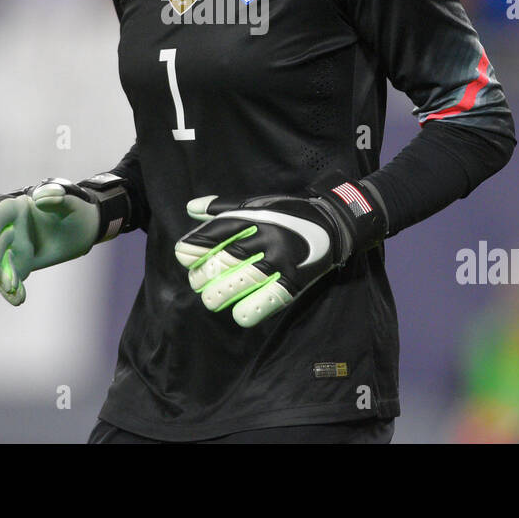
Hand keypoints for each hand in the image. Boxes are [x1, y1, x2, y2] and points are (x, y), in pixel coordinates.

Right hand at [0, 178, 101, 305]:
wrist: (82, 229)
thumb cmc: (74, 209)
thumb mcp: (70, 201)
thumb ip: (56, 197)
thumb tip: (38, 198)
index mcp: (14, 207)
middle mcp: (6, 228)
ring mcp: (10, 247)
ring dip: (1, 275)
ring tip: (11, 286)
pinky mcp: (18, 264)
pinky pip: (9, 277)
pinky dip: (11, 290)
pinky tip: (19, 299)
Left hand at [173, 174, 386, 327]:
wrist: (333, 223)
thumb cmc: (288, 213)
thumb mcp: (257, 203)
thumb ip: (222, 208)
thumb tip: (190, 208)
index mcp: (254, 216)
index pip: (215, 233)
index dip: (194, 247)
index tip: (184, 256)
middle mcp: (267, 236)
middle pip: (225, 260)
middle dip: (204, 275)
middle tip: (198, 282)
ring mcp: (282, 259)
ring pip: (242, 281)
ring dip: (220, 294)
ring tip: (211, 299)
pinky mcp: (296, 280)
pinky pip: (270, 299)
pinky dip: (251, 310)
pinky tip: (239, 314)